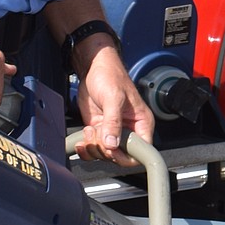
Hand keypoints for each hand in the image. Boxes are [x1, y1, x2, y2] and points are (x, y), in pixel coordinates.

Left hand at [73, 46, 155, 167]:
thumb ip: (113, 121)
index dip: (126, 155)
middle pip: (120, 156)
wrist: (93, 68)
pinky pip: (94, 148)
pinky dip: (85, 147)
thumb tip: (111, 144)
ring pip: (105, 154)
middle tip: (98, 134)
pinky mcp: (99, 131)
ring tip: (89, 131)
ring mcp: (113, 131)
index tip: (112, 148)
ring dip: (93, 148)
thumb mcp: (113, 97)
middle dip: (105, 150)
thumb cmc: (111, 75)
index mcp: (142, 123)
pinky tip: (83, 137)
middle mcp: (129, 130)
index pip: (141, 151)